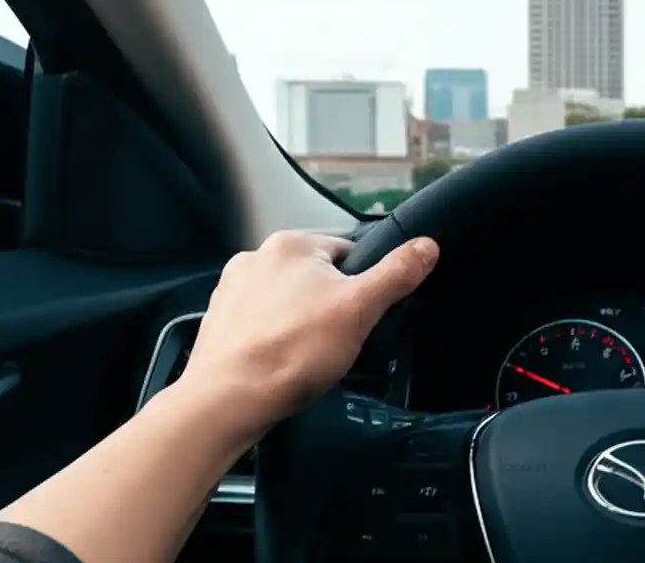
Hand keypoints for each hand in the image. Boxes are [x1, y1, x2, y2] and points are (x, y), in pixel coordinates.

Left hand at [180, 231, 438, 437]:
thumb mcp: (360, 310)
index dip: (362, 287)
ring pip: (287, 301)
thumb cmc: (296, 351)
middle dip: (329, 305)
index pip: (347, 254)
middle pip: (316, 277)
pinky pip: (260, 322)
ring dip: (300, 321)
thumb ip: (396, 274)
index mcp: (292, 243)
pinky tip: (279, 363)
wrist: (228, 401)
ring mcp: (231, 288)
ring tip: (306, 356)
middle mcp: (255, 255)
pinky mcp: (217, 320)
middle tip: (336, 341)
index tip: (360, 319)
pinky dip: (273, 337)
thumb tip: (428, 244)